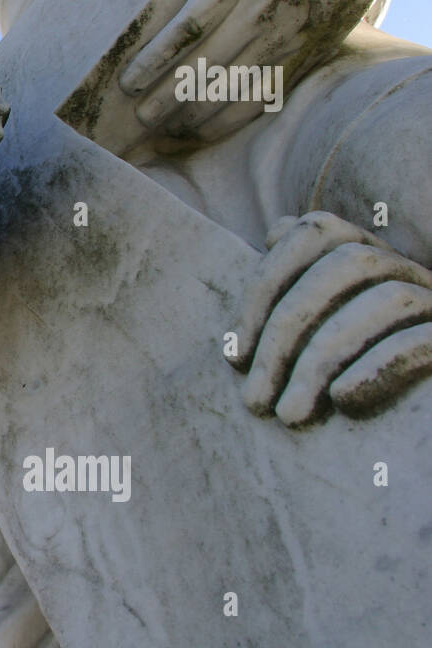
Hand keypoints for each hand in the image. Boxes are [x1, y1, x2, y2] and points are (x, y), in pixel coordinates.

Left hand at [119, 0, 412, 141]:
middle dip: (168, 97)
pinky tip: (207, 126)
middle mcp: (260, 13)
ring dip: (196, 114)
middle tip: (139, 117)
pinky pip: (264, 93)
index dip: (154, 60)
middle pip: (205, 69)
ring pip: (233, 89)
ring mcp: (284, 36)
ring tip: (166, 128)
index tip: (127, 81)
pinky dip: (233, 116)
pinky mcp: (304, 49)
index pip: (187, 30)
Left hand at [227, 211, 431, 425]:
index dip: (265, 285)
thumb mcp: (315, 324)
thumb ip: (295, 280)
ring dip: (324, 360)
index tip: (234, 357)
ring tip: (290, 413)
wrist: (413, 416)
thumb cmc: (348, 369)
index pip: (315, 233)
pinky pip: (423, 341)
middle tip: (256, 399)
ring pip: (389, 301)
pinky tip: (342, 399)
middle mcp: (409, 267)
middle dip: (286, 335)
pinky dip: (379, 366)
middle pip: (345, 267)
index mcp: (367, 252)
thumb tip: (279, 231)